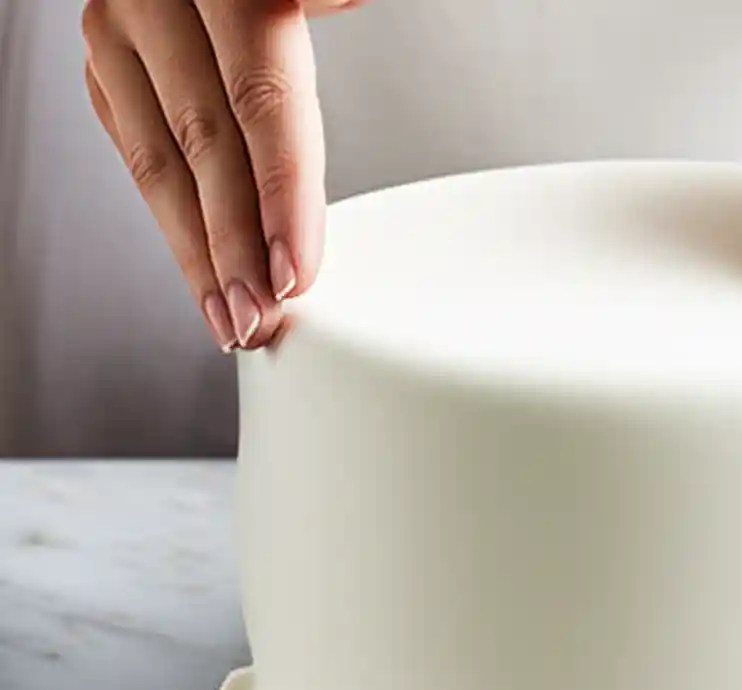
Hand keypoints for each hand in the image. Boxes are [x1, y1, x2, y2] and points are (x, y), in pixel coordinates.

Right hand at [82, 0, 363, 351]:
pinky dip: (173, 215)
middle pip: (204, 141)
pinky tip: (200, 265)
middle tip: (264, 317)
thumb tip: (340, 4)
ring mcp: (122, 24)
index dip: (280, 192)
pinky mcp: (110, 55)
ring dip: (197, 251)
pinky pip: (137, 147)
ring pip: (156, 156)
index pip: (259, 95)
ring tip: (231, 317)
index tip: (298, 268)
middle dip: (235, 244)